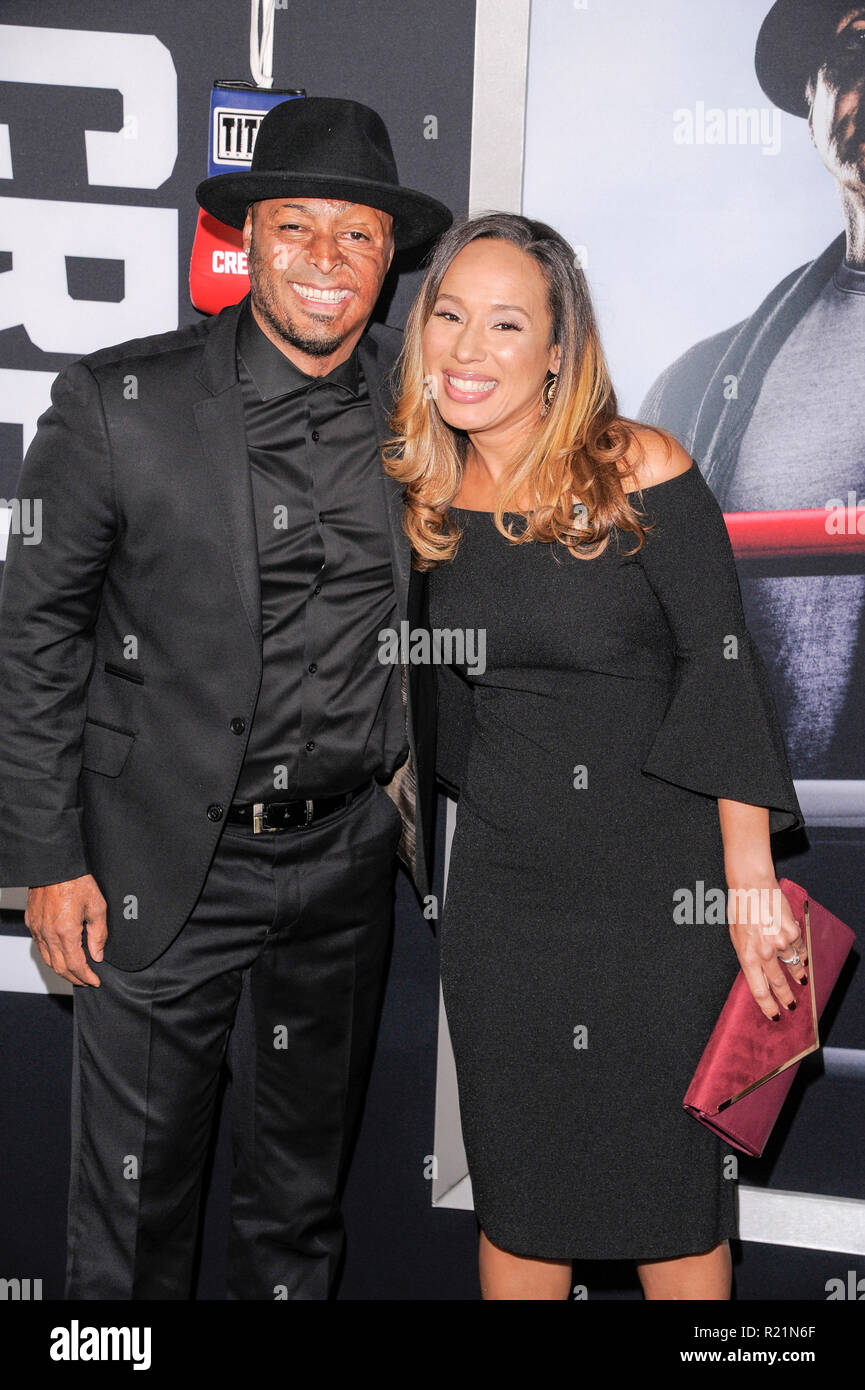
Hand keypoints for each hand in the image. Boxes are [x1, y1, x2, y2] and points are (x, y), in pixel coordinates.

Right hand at [24, 875, 106, 986]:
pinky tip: (61, 955)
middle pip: (60, 967)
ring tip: (75, 972)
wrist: (55, 865)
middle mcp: (48, 933)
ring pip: (48, 960)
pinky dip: (51, 956)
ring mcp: (38, 929)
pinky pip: (40, 947)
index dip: (86, 977)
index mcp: (66, 931)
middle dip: (74, 978)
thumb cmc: (76, 881)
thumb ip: (99, 934)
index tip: (94, 981)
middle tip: (86, 981)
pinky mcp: (32, 923)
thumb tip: (98, 954)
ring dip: (62, 970)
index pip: (75, 965)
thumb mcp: (97, 906)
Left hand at [727, 875, 807, 1019]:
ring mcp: (781, 942)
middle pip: (779, 983)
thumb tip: (759, 974)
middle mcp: (765, 951)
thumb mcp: (736, 937)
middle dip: (786, 997)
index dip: (767, 1006)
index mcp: (747, 955)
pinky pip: (800, 949)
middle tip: (791, 1005)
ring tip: (800, 983)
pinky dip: (802, 956)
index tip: (774, 1015)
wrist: (751, 886)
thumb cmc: (740, 910)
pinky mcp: (793, 931)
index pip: (759, 989)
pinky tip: (803, 961)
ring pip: (793, 967)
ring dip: (798, 976)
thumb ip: (748, 956)